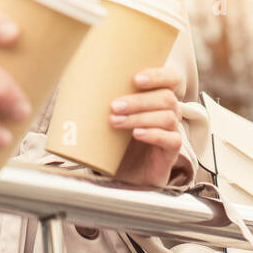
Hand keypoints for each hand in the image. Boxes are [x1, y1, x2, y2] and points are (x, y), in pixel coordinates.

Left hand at [109, 66, 184, 187]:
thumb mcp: (110, 118)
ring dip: (140, 117)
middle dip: (139, 100)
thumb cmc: (116, 142)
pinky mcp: (171, 152)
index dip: (157, 75)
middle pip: (166, 98)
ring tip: (116, 122)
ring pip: (167, 117)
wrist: (124, 176)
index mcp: (157, 98)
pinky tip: (137, 134)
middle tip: (114, 106)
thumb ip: (105, 100)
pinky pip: (172, 140)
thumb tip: (79, 82)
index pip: (170, 78)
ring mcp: (172, 132)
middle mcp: (168, 112)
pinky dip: (154, 134)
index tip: (135, 79)